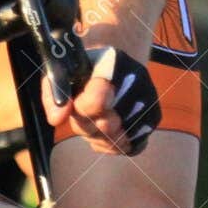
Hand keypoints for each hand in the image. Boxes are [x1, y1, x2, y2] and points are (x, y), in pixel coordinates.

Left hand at [42, 47, 159, 155]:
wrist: (112, 64)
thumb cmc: (82, 69)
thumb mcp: (61, 73)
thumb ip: (54, 94)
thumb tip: (57, 119)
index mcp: (113, 61)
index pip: (99, 100)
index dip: (83, 109)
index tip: (75, 105)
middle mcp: (138, 79)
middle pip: (106, 125)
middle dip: (86, 125)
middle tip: (81, 111)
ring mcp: (149, 100)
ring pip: (116, 140)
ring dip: (97, 136)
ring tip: (93, 118)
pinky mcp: (153, 120)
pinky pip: (128, 146)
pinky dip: (111, 144)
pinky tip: (104, 129)